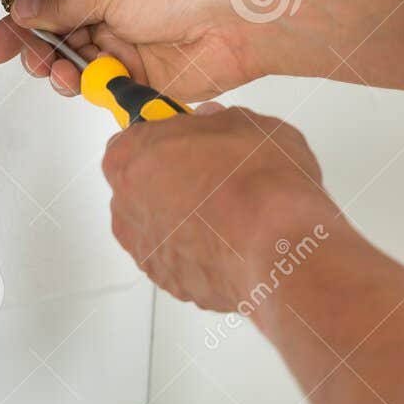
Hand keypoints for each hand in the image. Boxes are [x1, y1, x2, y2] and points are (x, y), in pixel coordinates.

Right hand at [0, 0, 274, 101]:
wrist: (239, 20)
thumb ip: (64, 3)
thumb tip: (28, 11)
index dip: (22, 20)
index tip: (0, 44)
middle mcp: (115, 5)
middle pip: (59, 33)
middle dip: (38, 49)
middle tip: (31, 62)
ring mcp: (129, 39)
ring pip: (78, 63)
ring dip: (63, 70)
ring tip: (62, 74)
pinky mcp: (144, 73)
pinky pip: (104, 85)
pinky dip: (90, 88)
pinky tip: (87, 84)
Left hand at [102, 104, 339, 311]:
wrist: (276, 244)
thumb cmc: (257, 184)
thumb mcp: (245, 124)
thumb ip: (218, 122)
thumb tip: (216, 125)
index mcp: (132, 155)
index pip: (136, 139)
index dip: (167, 140)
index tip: (189, 141)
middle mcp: (127, 204)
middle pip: (141, 186)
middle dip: (171, 181)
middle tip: (214, 175)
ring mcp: (146, 248)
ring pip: (158, 227)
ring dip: (183, 220)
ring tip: (228, 214)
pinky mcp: (170, 282)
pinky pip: (178, 261)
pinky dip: (197, 253)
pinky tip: (229, 243)